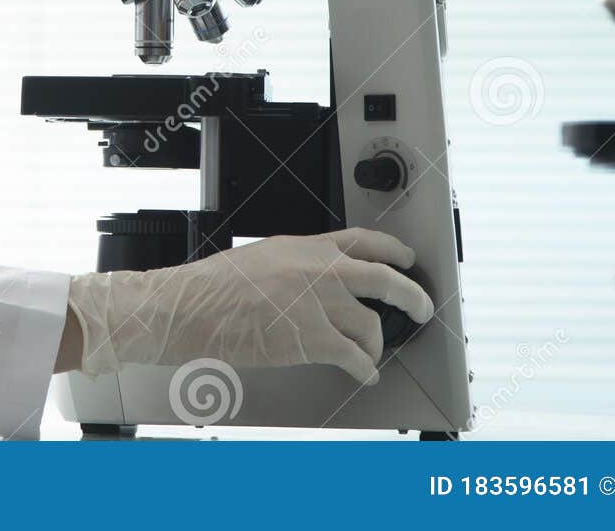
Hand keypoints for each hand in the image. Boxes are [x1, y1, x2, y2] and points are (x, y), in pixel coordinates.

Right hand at [63, 229, 433, 384]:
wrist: (191, 308)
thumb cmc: (213, 287)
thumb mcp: (262, 257)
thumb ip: (296, 264)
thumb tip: (316, 277)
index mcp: (305, 247)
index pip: (363, 240)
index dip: (393, 249)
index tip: (406, 258)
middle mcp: (319, 271)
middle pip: (384, 278)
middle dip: (412, 295)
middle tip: (422, 306)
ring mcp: (318, 304)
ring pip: (371, 324)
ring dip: (377, 344)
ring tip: (374, 355)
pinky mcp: (312, 339)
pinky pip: (354, 356)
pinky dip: (365, 369)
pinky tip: (365, 374)